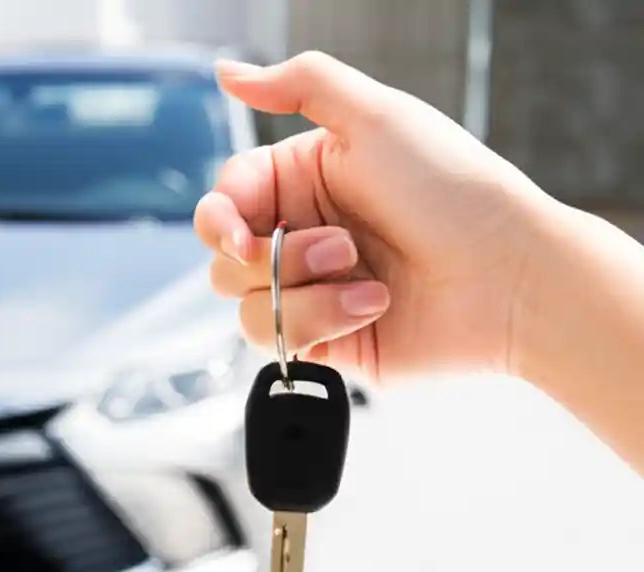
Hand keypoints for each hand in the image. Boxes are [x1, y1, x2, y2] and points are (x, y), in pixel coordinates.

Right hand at [196, 51, 569, 381]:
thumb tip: (225, 70)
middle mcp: (302, 236)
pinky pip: (280, 341)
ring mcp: (312, 291)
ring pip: (246, 305)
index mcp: (303, 181)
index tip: (242, 235)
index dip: (219, 222)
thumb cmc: (454, 191)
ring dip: (307, 292)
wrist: (509, 278)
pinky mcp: (326, 340)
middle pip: (225, 259)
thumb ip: (298, 84)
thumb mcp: (376, 117)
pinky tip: (374, 307)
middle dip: (279, 257)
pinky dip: (325, 322)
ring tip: (368, 280)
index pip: (223, 202)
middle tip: (343, 247)